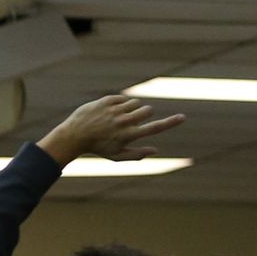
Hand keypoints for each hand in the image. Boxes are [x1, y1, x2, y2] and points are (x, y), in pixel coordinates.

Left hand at [38, 94, 184, 165]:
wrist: (73, 136)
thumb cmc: (97, 148)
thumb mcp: (116, 156)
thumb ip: (136, 155)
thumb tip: (155, 151)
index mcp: (128, 136)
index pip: (154, 128)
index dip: (170, 122)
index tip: (182, 117)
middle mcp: (123, 122)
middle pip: (147, 110)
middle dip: (144, 113)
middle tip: (132, 120)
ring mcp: (114, 111)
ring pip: (136, 103)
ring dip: (132, 108)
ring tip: (117, 118)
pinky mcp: (106, 101)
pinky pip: (123, 98)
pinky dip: (120, 104)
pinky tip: (108, 113)